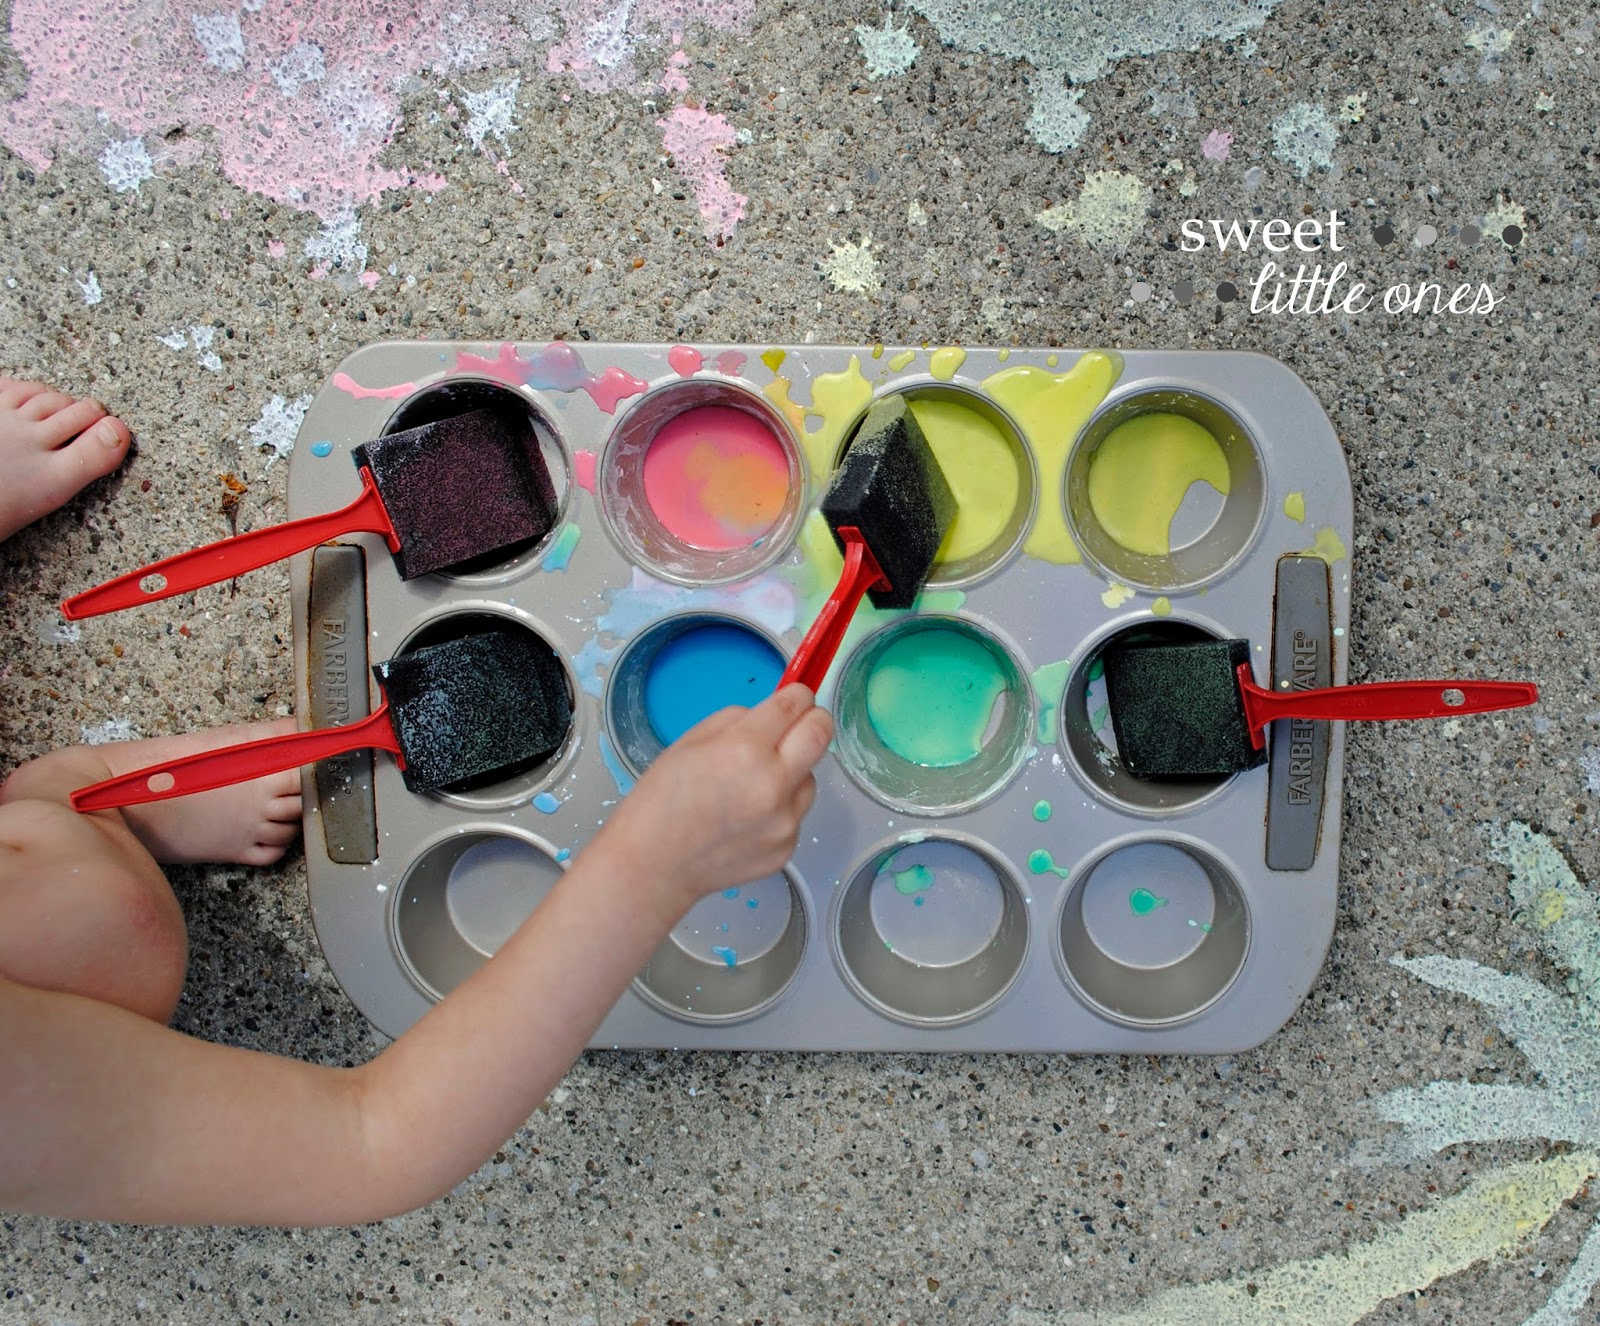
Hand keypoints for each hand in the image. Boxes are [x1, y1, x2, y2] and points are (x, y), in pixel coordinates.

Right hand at [599, 684, 832, 910]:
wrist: (653, 865)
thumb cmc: (661, 802)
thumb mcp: (690, 741)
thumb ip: (737, 720)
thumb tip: (772, 714)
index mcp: (745, 749)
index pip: (795, 705)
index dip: (798, 694)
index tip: (797, 695)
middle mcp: (774, 784)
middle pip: (822, 734)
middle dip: (814, 720)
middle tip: (800, 723)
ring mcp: (785, 820)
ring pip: (810, 778)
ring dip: (793, 772)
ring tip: (754, 785)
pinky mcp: (787, 847)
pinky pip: (796, 813)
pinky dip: (780, 808)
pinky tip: (747, 816)